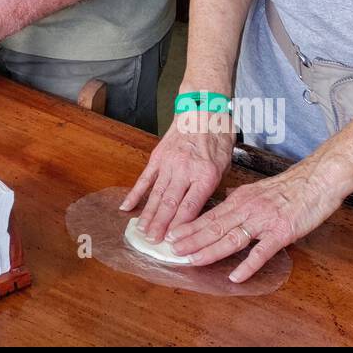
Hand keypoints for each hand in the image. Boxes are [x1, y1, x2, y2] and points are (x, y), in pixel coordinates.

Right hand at [120, 108, 235, 245]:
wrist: (202, 109)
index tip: (174, 243)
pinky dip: (135, 193)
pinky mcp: (157, 157)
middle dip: (161, 226)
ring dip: (148, 215)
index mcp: (205, 174)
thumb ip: (213, 187)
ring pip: (156, 194)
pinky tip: (127, 207)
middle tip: (153, 243)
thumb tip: (202, 210)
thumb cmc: (218, 136)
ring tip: (141, 232)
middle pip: (170, 204)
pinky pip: (145, 179)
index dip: (181, 227)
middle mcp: (185, 170)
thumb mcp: (225, 163)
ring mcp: (168, 163)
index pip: (190, 207)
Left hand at [158, 155, 349, 282]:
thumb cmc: (289, 187)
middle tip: (172, 250)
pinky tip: (235, 276)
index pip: (209, 216)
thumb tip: (224, 201)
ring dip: (210, 251)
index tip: (172, 236)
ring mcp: (263, 222)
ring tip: (192, 260)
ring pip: (231, 238)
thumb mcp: (257, 189)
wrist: (317, 180)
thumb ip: (239, 198)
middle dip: (191, 240)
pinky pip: (262, 252)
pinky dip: (248, 265)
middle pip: (214, 227)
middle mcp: (247, 210)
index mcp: (240, 200)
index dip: (189, 227)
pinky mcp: (281, 233)